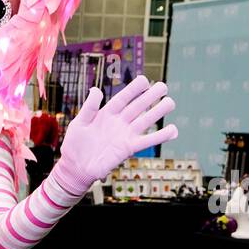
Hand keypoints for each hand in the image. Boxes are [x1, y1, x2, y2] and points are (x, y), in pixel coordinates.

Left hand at [56, 77, 177, 194]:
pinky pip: (147, 141)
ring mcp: (125, 135)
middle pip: (138, 106)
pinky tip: (173, 131)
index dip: (133, 89)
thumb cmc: (74, 145)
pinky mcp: (129, 148)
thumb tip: (96, 89)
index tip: (145, 80)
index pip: (123, 98)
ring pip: (145, 121)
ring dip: (158, 112)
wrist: (75, 168)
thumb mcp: (78, 123)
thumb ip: (89, 107)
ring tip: (171, 102)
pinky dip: (160, 136)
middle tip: (164, 86)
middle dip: (151, 96)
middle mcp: (119, 122)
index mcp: (107, 113)